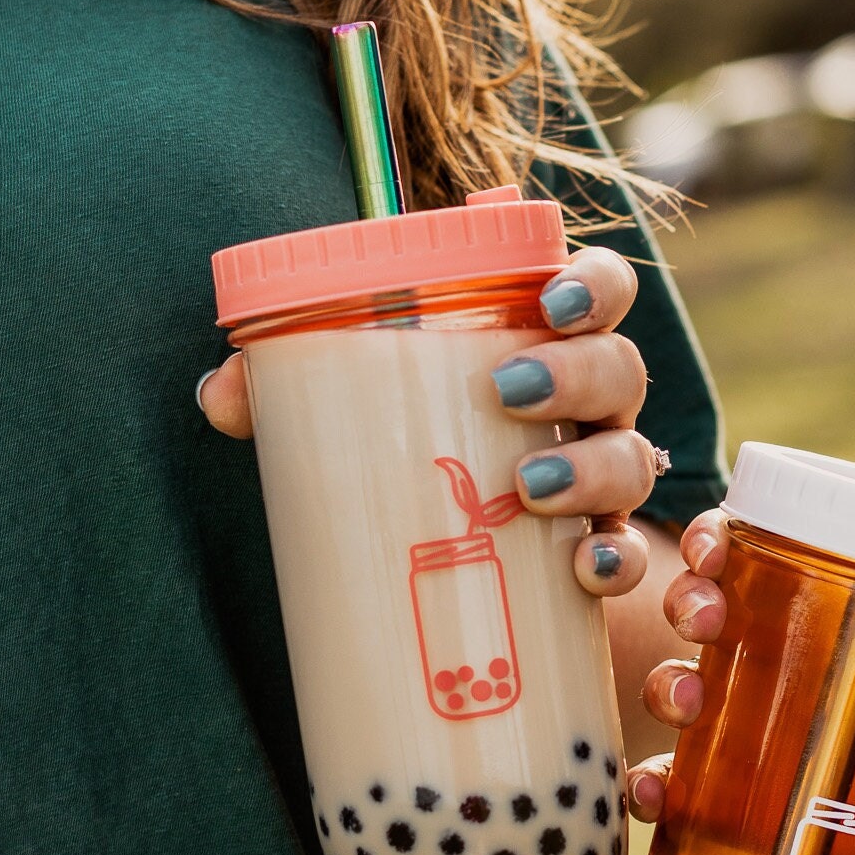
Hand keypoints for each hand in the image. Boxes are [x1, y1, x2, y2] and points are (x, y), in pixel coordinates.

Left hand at [198, 244, 660, 599]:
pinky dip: (619, 559)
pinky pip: (631, 554)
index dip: (593, 284)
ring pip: (634, 457)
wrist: (441, 566)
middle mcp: (589, 405)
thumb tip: (220, 391)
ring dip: (592, 466)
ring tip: (527, 488)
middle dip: (576, 371)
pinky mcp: (597, 553)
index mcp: (544, 344)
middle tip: (507, 389)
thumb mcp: (346, 410)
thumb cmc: (404, 449)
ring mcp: (602, 478)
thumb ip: (285, 387)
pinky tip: (585, 570)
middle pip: (620, 367)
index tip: (549, 299)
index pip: (597, 290)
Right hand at [625, 509, 854, 824]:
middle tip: (706, 618)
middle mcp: (776, 657)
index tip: (718, 543)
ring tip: (687, 702)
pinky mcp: (743, 804)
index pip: (756, 546)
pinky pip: (684, 787)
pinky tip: (655, 793)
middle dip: (689, 600)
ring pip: (684, 687)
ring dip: (670, 685)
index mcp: (827, 606)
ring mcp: (754, 729)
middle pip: (707, 606)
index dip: (721, 534)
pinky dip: (656, 787)